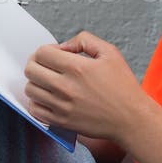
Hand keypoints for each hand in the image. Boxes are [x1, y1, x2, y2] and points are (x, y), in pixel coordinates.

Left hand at [24, 31, 148, 141]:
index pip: (41, 53)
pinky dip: (37, 102)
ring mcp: (62, 106)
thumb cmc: (123, 87)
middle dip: (36, 63)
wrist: (131, 118)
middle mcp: (66, 87)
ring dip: (36, 82)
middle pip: (31, 70)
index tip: (54, 54)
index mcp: (77, 67)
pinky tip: (48, 98)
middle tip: (47, 66)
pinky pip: (34, 111)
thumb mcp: (110, 52)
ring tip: (49, 82)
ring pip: (30, 90)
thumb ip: (84, 40)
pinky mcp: (61, 122)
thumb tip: (64, 46)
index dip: (45, 50)